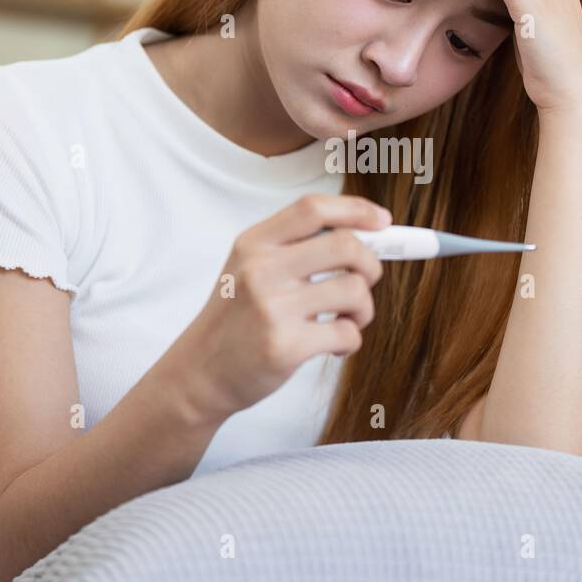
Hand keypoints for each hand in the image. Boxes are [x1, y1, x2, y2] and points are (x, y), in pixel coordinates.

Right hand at [176, 193, 389, 417]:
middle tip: (365, 280)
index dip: (356, 210)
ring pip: (354, 290)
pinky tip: (332, 346)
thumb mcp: (249, 269)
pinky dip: (350, 340)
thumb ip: (296, 248)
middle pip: (346, 245)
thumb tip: (368, 234)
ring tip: (347, 320)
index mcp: (254, 244)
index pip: (313, 208)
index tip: (383, 221)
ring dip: (364, 308)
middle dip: (371, 263)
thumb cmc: (236, 319)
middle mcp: (261, 270)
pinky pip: (347, 333)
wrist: (199, 373)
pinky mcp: (285, 346)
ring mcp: (272, 308)